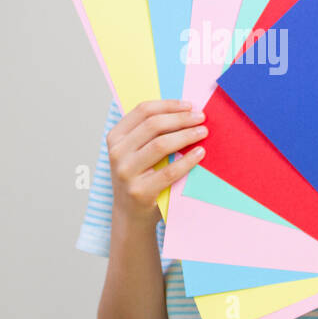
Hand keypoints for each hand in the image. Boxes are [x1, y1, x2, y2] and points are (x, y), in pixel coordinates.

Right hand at [106, 100, 207, 225]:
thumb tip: (184, 110)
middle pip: (153, 125)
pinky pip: (169, 171)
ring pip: (161, 145)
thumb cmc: (139, 176)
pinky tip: (200, 153)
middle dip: (181, 118)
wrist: (130, 213)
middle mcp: (117, 153)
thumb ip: (148, 132)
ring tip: (203, 132)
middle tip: (201, 117)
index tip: (189, 105)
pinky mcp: (140, 191)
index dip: (168, 105)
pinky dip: (188, 160)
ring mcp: (126, 173)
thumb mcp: (134, 151)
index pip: (143, 111)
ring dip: (186, 135)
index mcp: (115, 137)